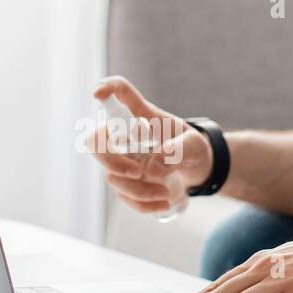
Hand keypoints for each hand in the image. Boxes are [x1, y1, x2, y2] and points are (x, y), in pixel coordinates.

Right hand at [87, 76, 213, 215]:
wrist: (195, 169)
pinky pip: (123, 195)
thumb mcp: (195, 145)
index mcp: (141, 116)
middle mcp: (124, 136)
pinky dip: (142, 203)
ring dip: (138, 190)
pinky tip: (162, 204)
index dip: (106, 88)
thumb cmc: (192, 148)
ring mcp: (121, 160)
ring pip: (111, 175)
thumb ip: (179, 149)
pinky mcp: (124, 181)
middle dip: (112, 161)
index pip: (121, 94)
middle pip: (96, 142)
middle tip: (138, 172)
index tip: (97, 94)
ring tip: (167, 194)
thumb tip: (154, 165)